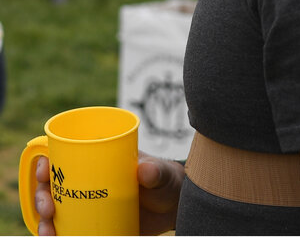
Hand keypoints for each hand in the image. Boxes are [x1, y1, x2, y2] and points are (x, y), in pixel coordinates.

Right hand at [34, 153, 183, 235]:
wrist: (173, 205)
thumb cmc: (165, 180)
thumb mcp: (160, 172)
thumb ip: (155, 170)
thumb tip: (145, 170)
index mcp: (98, 160)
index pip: (64, 156)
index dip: (46, 161)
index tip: (45, 169)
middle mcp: (87, 182)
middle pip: (53, 187)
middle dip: (41, 197)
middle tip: (48, 208)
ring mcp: (89, 204)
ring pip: (56, 212)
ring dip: (44, 222)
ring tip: (48, 232)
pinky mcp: (94, 225)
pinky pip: (69, 230)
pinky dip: (58, 236)